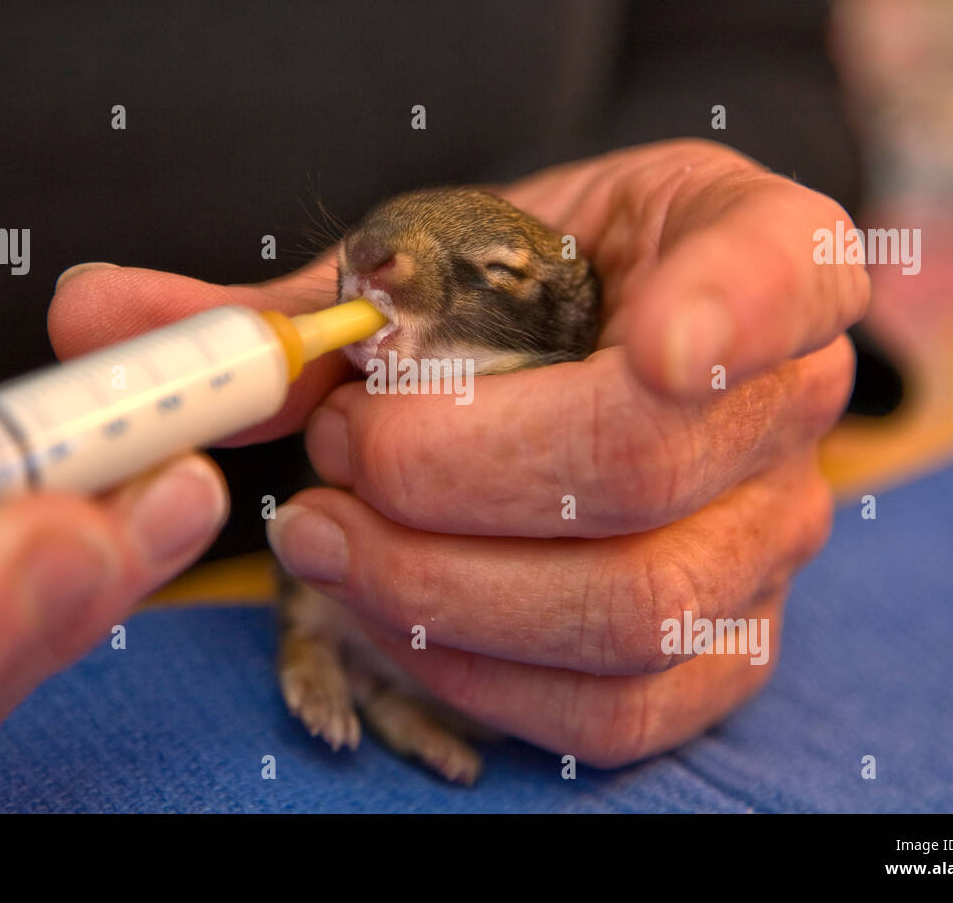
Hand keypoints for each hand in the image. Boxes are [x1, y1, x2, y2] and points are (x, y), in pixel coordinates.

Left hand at [265, 140, 868, 765]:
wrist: (592, 353)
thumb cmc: (528, 282)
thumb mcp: (452, 247)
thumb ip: (336, 291)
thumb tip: (160, 324)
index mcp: (758, 245)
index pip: (793, 267)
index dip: (733, 309)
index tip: (656, 349)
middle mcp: (792, 402)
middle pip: (641, 467)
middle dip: (443, 473)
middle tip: (337, 451)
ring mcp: (772, 537)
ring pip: (628, 611)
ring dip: (437, 587)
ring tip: (324, 538)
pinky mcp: (726, 647)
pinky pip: (618, 708)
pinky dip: (477, 675)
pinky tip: (389, 615)